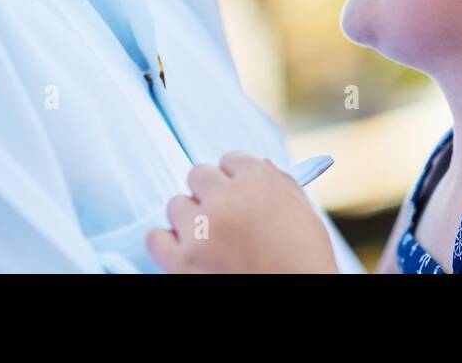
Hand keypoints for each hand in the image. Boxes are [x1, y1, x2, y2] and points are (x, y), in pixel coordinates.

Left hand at [146, 152, 339, 272]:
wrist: (299, 302)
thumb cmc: (305, 261)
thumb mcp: (303, 213)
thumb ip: (280, 184)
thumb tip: (260, 167)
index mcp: (258, 181)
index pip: (231, 160)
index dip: (236, 180)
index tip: (237, 193)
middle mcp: (227, 198)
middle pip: (199, 176)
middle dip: (210, 194)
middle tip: (223, 216)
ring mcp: (202, 229)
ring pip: (177, 205)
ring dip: (190, 219)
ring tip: (210, 240)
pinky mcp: (183, 260)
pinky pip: (156, 238)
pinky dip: (168, 244)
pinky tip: (187, 252)